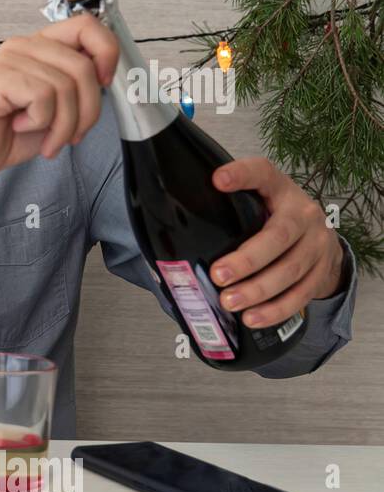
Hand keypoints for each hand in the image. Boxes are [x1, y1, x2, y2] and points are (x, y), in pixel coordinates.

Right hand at [0, 15, 118, 180]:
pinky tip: (20, 126)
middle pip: (83, 66)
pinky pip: (42, 97)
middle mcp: (25, 45)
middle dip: (87, 111)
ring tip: (47, 140)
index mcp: (41, 47)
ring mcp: (9, 58)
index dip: (106, 52)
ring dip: (63, 125)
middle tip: (72, 136)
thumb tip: (109, 78)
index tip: (104, 83)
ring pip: (65, 87)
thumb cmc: (11, 134)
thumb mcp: (59, 108)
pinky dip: (40, 122)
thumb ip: (80, 86)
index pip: (87, 25)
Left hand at [209, 157, 345, 328]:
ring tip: (230, 302)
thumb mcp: (257, 203)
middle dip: (247, 259)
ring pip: (290, 269)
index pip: (262, 173)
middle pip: (279, 235)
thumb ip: (227, 207)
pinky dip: (276, 309)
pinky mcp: (322, 272)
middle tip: (218, 275)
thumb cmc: (274, 219)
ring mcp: (317, 243)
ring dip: (258, 290)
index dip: (242, 175)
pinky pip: (301, 294)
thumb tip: (169, 227)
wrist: (322, 238)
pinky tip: (253, 317)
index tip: (217, 180)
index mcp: (280, 190)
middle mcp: (303, 213)